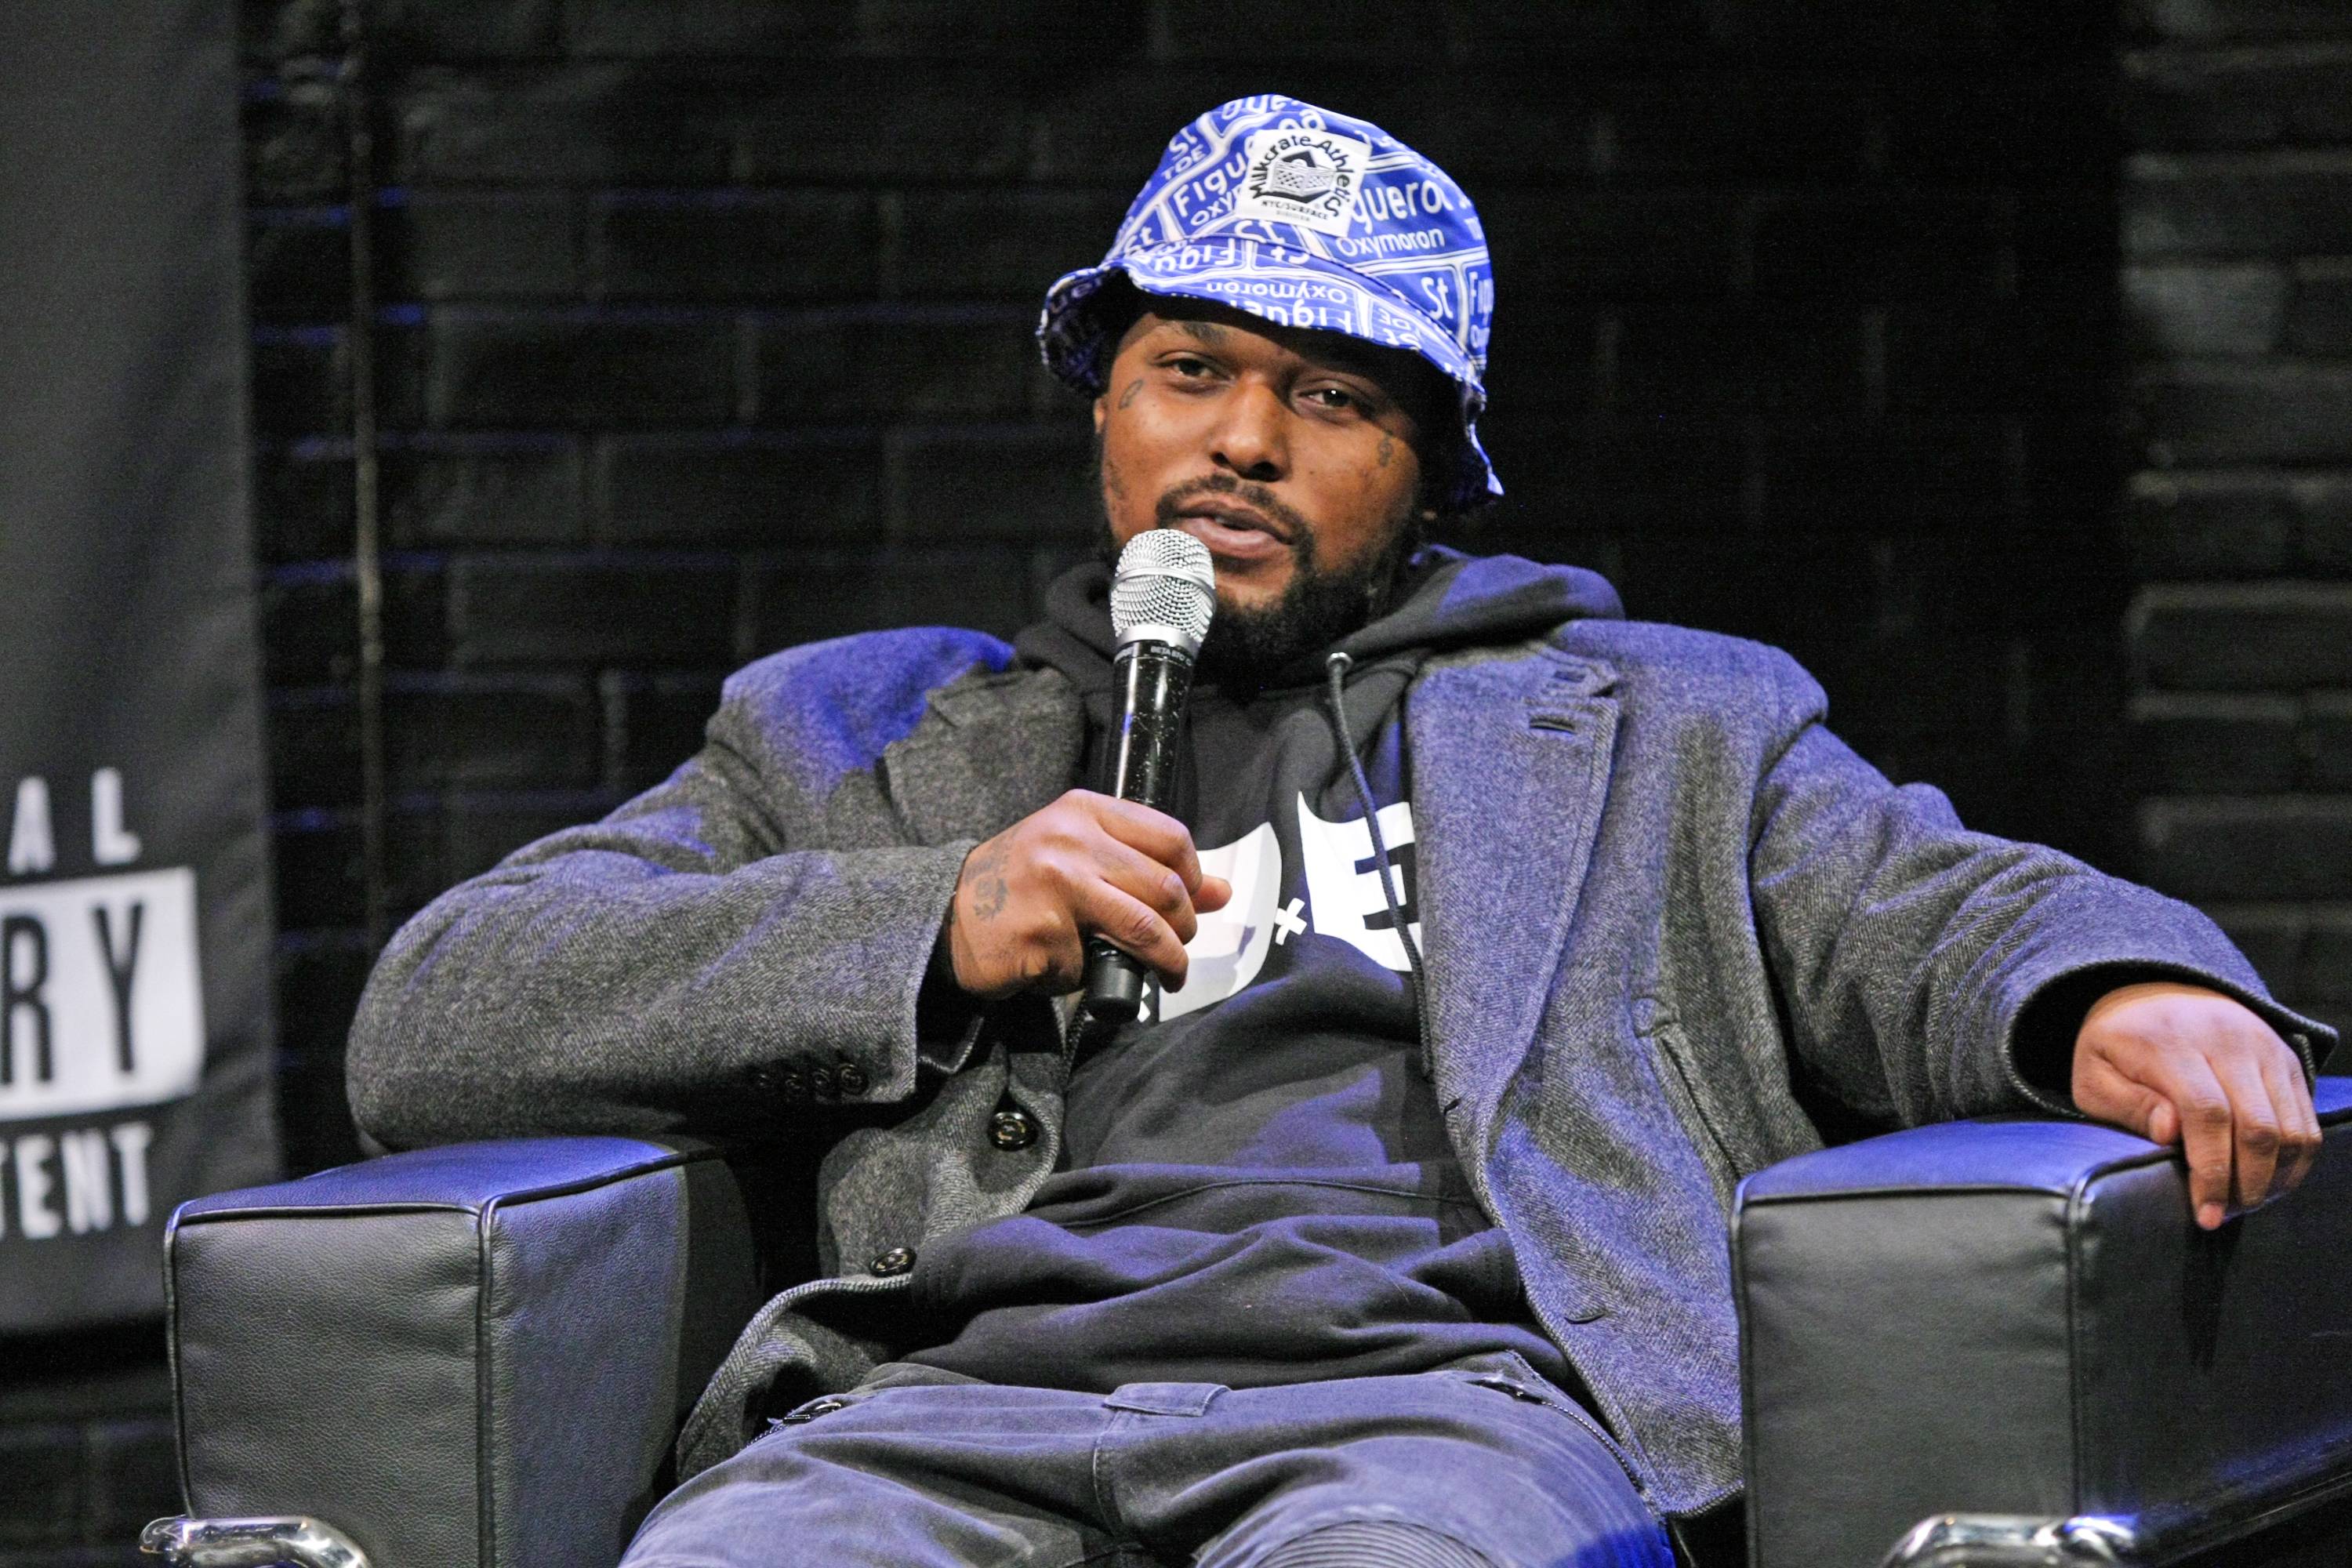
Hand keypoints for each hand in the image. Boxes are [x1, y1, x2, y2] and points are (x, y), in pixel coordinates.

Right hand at [944, 790, 1231, 1000]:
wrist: (948, 914)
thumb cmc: (1022, 884)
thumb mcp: (1081, 856)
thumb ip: (1148, 867)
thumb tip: (1222, 891)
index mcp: (1083, 811)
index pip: (1172, 838)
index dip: (1194, 876)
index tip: (1189, 902)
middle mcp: (1071, 841)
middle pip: (1166, 887)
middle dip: (1184, 927)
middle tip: (1178, 946)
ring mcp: (1056, 887)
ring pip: (1146, 928)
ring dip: (1168, 961)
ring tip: (1168, 974)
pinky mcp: (1044, 935)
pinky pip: (1096, 963)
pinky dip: (1098, 976)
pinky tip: (1083, 972)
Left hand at [2071, 981, 2321, 1229]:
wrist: (2154, 991)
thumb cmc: (2117, 1046)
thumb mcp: (2094, 1073)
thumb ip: (2126, 1103)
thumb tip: (2169, 1134)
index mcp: (2170, 1041)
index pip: (2207, 1113)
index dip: (2211, 1171)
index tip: (2203, 1213)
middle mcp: (2227, 1038)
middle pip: (2257, 1127)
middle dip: (2246, 1184)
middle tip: (2222, 1215)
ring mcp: (2264, 1047)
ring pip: (2291, 1128)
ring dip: (2274, 1178)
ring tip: (2241, 1202)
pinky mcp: (2286, 1059)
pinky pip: (2306, 1121)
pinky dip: (2293, 1161)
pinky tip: (2265, 1181)